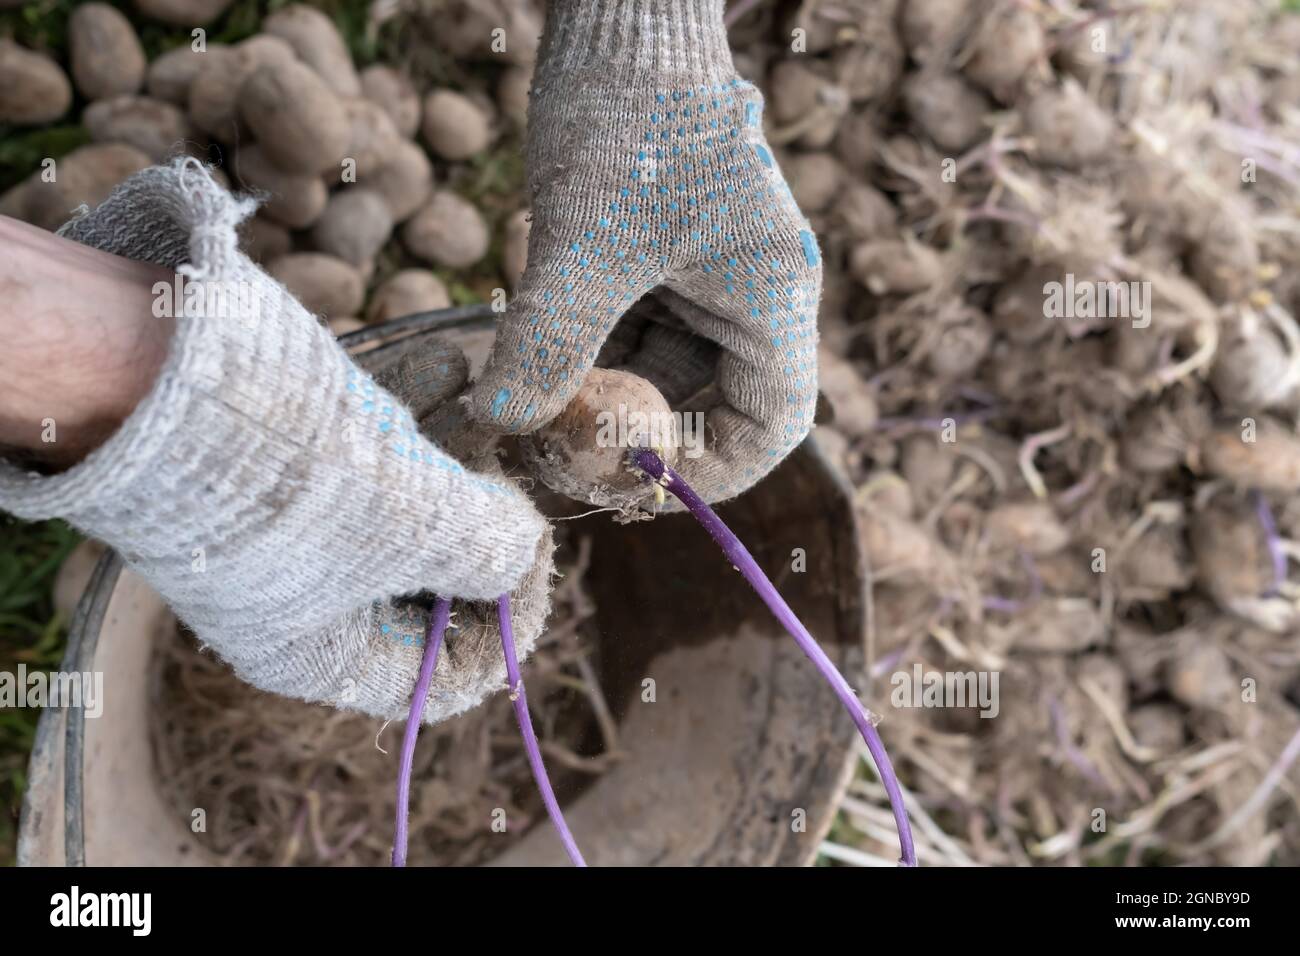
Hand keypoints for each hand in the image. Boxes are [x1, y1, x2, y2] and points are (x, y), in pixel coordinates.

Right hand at [0, 160, 552, 724]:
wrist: (152, 373)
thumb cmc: (286, 478)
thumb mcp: (414, 523)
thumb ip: (490, 547)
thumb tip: (523, 549)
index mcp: (324, 655)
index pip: (442, 677)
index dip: (507, 623)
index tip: (535, 552)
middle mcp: (304, 606)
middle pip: (429, 592)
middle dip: (482, 534)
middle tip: (511, 481)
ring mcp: (291, 534)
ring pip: (405, 515)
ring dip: (456, 468)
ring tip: (487, 416)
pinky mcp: (283, 468)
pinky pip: (369, 460)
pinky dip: (413, 425)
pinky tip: (444, 371)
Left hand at [466, 0, 821, 505]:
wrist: (622, 19)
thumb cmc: (628, 113)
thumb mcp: (586, 234)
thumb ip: (549, 336)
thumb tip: (503, 424)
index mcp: (770, 295)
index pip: (771, 425)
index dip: (708, 471)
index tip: (627, 481)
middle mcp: (748, 297)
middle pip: (705, 409)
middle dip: (629, 440)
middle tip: (549, 455)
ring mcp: (702, 282)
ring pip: (655, 378)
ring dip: (594, 403)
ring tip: (521, 414)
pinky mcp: (658, 264)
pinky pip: (626, 337)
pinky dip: (580, 359)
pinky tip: (523, 362)